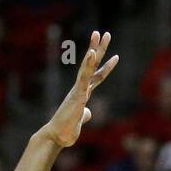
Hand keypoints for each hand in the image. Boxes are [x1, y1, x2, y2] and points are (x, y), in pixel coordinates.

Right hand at [41, 30, 117, 147]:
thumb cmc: (66, 131)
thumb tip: (88, 113)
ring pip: (88, 66)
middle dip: (98, 49)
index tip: (114, 56)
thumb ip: (84, 115)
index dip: (105, 67)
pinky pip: (84, 77)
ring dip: (93, 49)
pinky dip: (88, 64)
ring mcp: (79, 90)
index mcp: (83, 94)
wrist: (56, 137)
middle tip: (104, 33)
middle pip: (92, 65)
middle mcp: (81, 89)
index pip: (96, 77)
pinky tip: (91, 53)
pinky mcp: (77, 95)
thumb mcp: (79, 121)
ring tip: (98, 34)